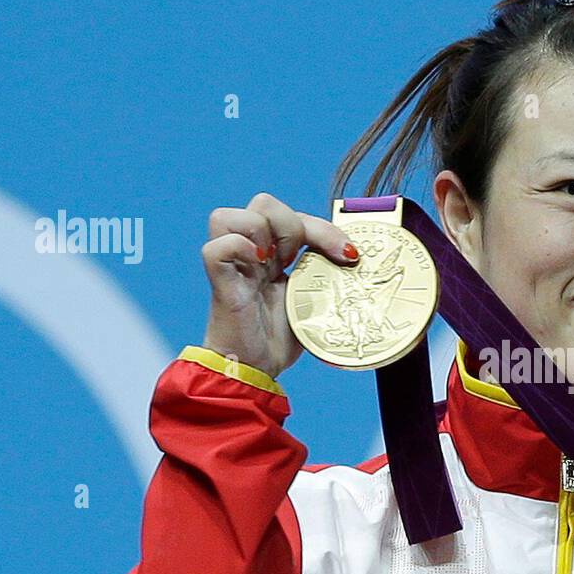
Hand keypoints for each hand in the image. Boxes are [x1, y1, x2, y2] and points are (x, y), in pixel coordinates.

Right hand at [199, 192, 358, 378]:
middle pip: (262, 203)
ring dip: (264, 232)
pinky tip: (260, 266)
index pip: (292, 215)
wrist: (257, 370)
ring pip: (228, 216)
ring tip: (277, 262)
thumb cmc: (280, 339)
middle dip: (293, 224)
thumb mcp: (313, 299)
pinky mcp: (220, 284)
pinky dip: (238, 248)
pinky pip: (216, 248)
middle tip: (301, 258)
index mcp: (272, 254)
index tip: (349, 255)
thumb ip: (325, 274)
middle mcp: (250, 254)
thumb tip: (358, 257)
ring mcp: (233, 266)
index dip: (324, 227)